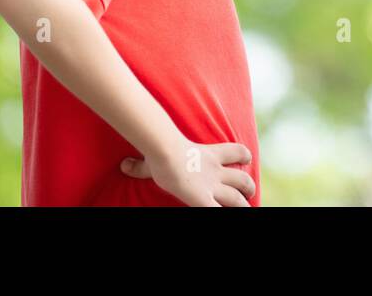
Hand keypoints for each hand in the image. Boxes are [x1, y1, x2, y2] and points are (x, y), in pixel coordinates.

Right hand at [121, 140, 255, 205]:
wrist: (167, 153)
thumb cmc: (161, 152)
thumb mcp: (153, 158)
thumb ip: (141, 165)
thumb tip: (123, 165)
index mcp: (210, 155)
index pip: (236, 151)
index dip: (243, 155)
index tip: (245, 159)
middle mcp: (216, 172)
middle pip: (242, 178)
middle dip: (248, 187)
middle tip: (248, 193)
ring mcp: (213, 187)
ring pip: (239, 200)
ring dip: (243, 206)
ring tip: (246, 211)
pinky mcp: (205, 200)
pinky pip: (220, 213)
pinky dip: (225, 217)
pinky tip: (228, 220)